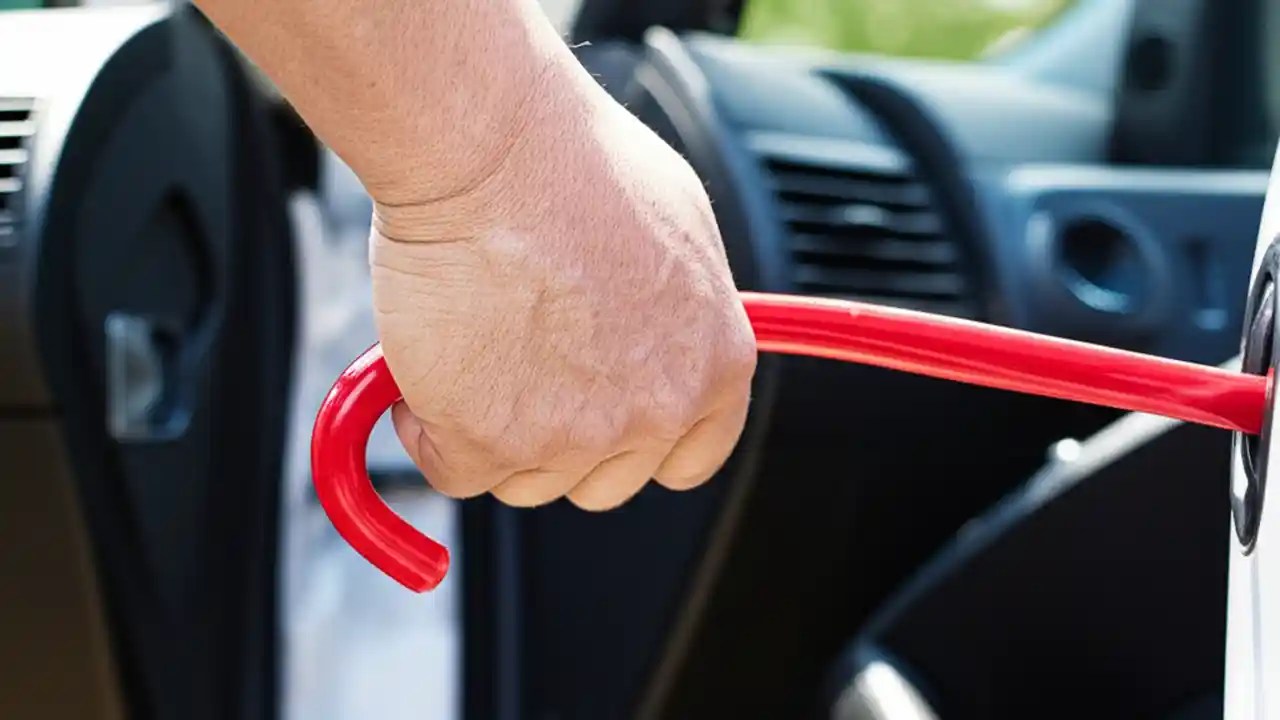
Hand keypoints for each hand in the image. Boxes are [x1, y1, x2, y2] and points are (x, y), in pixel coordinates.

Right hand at [369, 54, 756, 510]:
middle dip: (558, 437)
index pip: (692, 457)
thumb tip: (658, 328)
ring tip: (471, 351)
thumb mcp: (677, 226)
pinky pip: (452, 471)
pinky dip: (427, 431)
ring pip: (526, 481)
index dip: (641, 446)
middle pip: (603, 480)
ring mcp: (573, 437)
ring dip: (493, 433)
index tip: (607, 428)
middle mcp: (654, 413)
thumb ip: (678, 307)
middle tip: (520, 372)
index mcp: (711, 364)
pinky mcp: (489, 444)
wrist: (491, 149)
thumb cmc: (574, 163)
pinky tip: (427, 371)